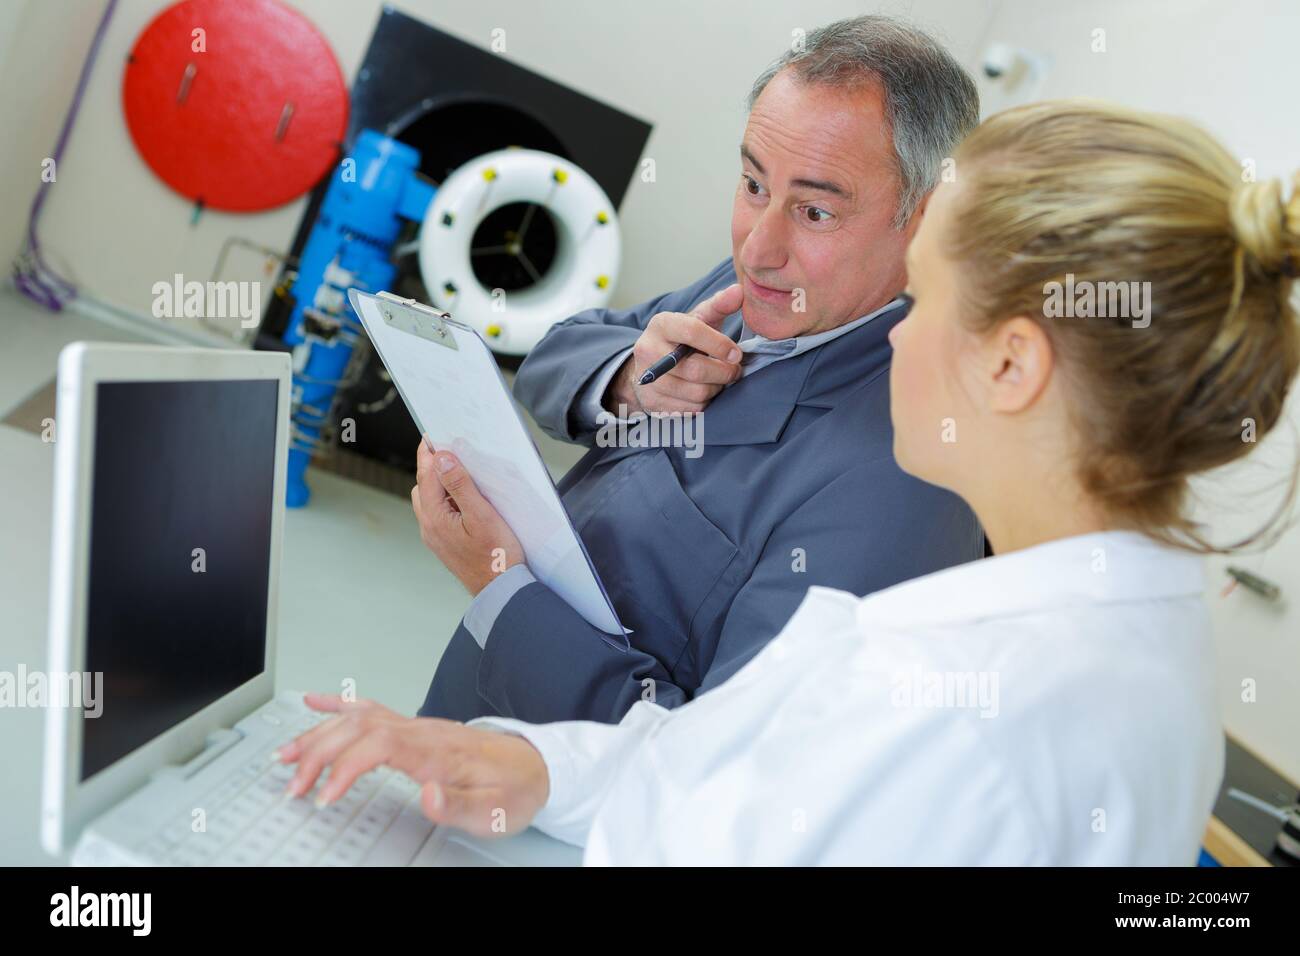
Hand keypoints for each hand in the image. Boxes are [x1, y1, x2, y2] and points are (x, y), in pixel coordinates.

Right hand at [276, 693, 549, 836]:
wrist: (536, 766)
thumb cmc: (514, 789)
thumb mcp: (496, 810)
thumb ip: (460, 804)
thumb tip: (426, 794)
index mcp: (438, 751)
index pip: (380, 746)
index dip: (346, 767)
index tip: (324, 795)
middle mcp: (422, 732)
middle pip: (359, 729)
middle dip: (318, 754)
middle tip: (292, 785)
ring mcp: (416, 725)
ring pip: (357, 717)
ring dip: (318, 733)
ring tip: (284, 755)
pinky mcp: (414, 727)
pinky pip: (371, 707)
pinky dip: (339, 703)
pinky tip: (315, 703)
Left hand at [411, 442, 524, 594]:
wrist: (501, 590)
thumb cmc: (496, 556)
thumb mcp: (481, 515)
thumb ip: (460, 485)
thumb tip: (442, 458)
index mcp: (435, 517)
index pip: (426, 475)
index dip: (429, 452)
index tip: (432, 434)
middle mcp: (429, 527)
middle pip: (423, 486)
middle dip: (432, 466)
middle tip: (449, 449)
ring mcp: (435, 537)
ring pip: (429, 500)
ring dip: (439, 483)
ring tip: (459, 472)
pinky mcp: (444, 543)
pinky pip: (438, 513)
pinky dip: (445, 499)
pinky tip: (464, 499)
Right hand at [605, 283, 744, 415]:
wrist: (650, 366)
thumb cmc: (682, 339)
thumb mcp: (698, 318)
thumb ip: (720, 305)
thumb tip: (739, 291)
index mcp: (661, 324)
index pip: (692, 331)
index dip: (719, 344)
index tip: (737, 353)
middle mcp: (648, 351)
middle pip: (695, 369)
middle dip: (723, 372)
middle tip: (734, 370)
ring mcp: (648, 379)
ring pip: (696, 392)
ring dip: (716, 388)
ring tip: (719, 380)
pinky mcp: (652, 403)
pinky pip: (691, 409)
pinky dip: (705, 402)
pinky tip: (705, 391)